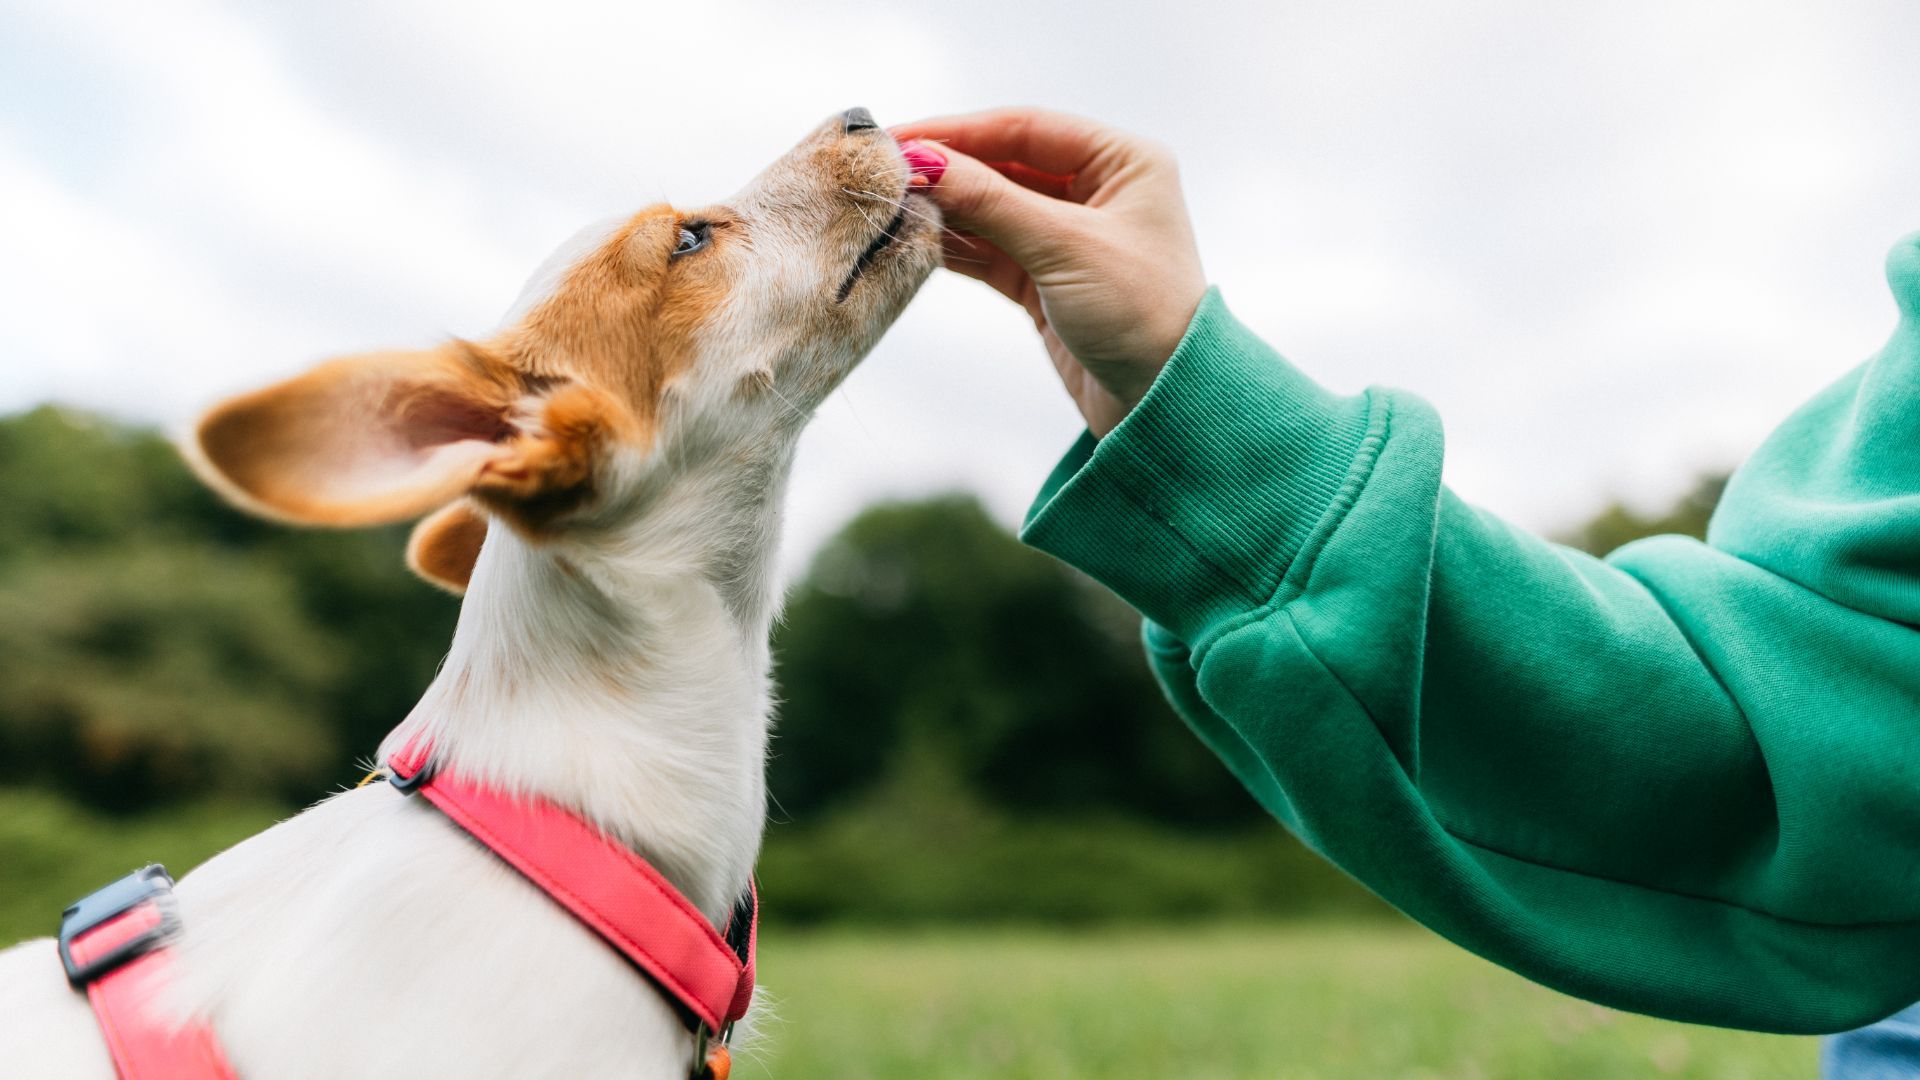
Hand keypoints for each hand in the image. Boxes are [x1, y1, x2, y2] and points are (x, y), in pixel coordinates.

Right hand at [892, 108, 1206, 435]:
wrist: (1163, 405)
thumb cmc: (1141, 313)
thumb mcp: (1064, 246)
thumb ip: (990, 200)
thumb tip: (922, 162)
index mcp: (1123, 160)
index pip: (1026, 128)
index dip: (959, 131)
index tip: (900, 138)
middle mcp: (1099, 189)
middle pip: (1004, 164)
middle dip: (947, 171)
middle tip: (882, 172)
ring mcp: (1070, 236)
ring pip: (992, 209)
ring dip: (944, 209)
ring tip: (887, 206)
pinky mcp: (1046, 279)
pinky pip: (990, 249)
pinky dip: (954, 245)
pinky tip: (913, 239)